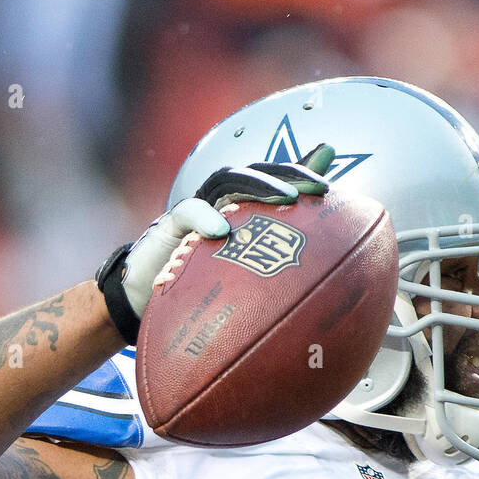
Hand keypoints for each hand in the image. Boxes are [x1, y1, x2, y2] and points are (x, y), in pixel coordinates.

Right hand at [96, 145, 334, 343]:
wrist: (149, 306)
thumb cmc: (203, 292)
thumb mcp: (244, 285)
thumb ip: (275, 263)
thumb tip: (321, 263)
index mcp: (242, 212)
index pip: (275, 180)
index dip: (302, 175)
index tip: (329, 191)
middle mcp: (222, 203)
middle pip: (258, 171)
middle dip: (287, 173)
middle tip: (312, 192)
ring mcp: (198, 211)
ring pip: (227, 180)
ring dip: (258, 185)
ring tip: (284, 200)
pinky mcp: (171, 226)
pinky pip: (187, 212)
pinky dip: (206, 217)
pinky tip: (224, 231)